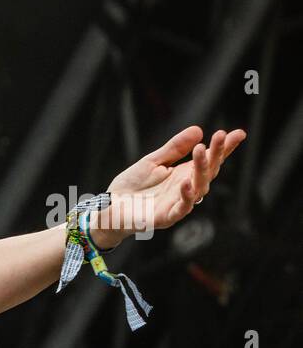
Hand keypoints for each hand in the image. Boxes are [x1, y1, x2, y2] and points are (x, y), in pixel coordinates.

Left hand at [94, 125, 246, 246]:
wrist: (109, 207)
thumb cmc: (131, 186)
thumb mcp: (152, 161)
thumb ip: (174, 148)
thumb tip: (198, 129)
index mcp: (184, 174)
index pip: (209, 160)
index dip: (224, 148)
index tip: (238, 133)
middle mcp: (186, 189)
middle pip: (208, 172)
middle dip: (217, 154)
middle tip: (220, 136)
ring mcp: (177, 204)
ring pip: (199, 189)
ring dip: (201, 169)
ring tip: (201, 151)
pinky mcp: (165, 218)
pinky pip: (181, 209)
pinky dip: (186, 197)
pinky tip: (186, 182)